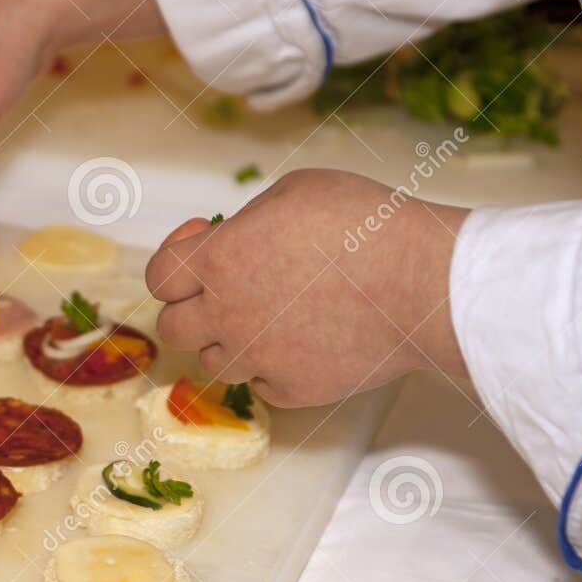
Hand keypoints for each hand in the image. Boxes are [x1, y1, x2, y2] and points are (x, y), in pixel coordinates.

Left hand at [144, 168, 467, 405]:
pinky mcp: (291, 389)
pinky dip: (272, 367)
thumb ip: (248, 222)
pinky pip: (261, 384)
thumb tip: (236, 240)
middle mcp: (226, 315)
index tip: (202, 246)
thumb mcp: (295, 192)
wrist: (422, 284)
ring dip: (229, 341)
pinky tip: (302, 342)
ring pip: (213, 363)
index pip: (158, 276)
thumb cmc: (365, 224)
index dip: (174, 262)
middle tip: (227, 291)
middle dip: (191, 308)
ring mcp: (257, 358)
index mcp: (218, 261)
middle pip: (172, 328)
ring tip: (269, 317)